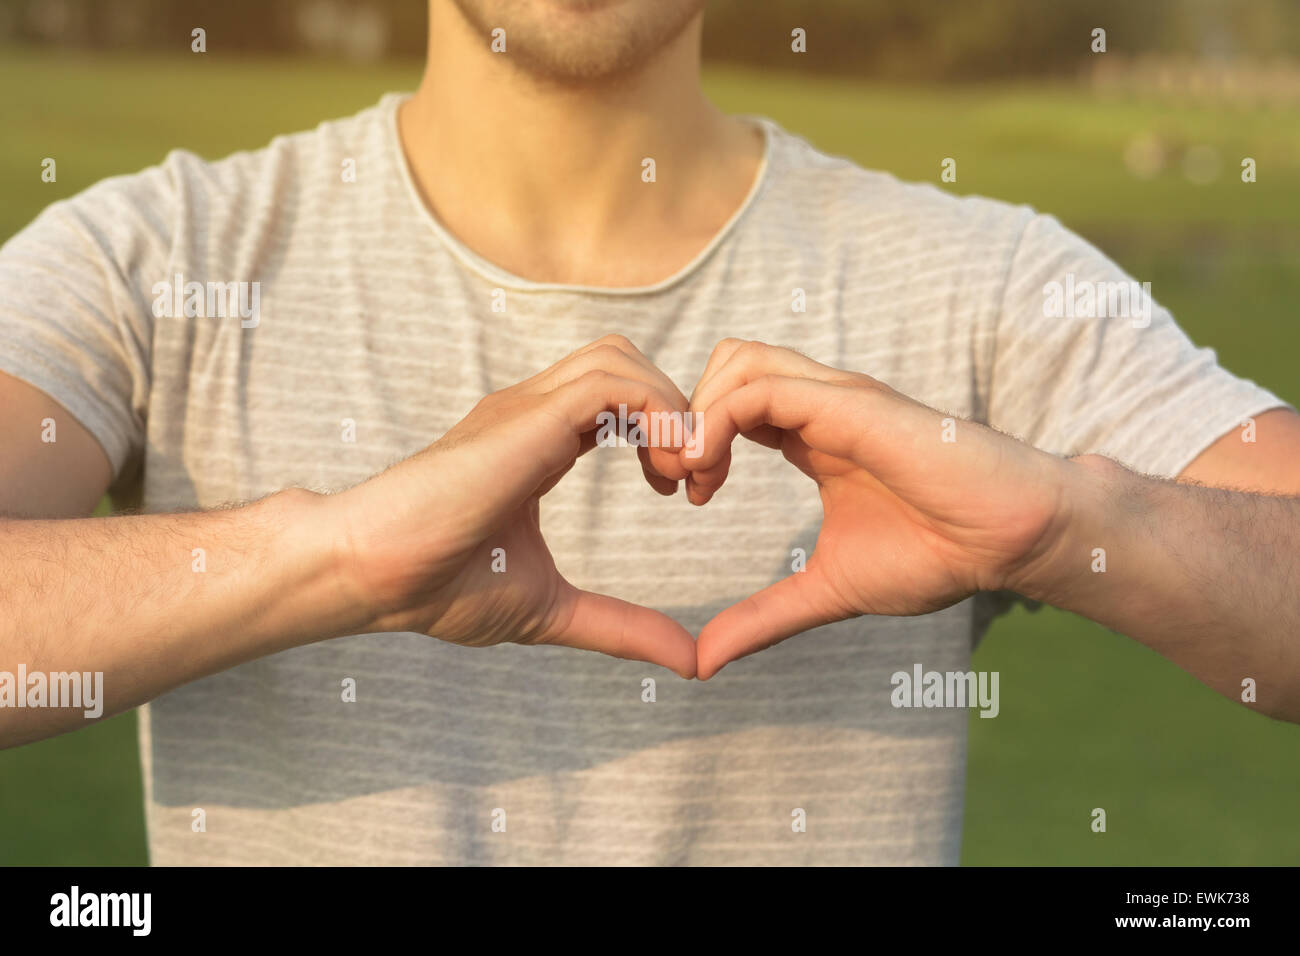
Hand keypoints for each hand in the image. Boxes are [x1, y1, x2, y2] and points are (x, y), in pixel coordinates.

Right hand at [334, 335, 696, 676]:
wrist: (371, 575)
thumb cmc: (438, 588)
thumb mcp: (554, 609)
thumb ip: (621, 626)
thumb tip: (688, 661)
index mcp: (538, 442)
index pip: (620, 399)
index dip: (667, 433)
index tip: (684, 491)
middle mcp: (533, 413)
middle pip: (627, 363)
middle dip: (680, 410)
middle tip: (697, 480)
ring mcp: (525, 408)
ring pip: (621, 358)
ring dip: (672, 408)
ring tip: (682, 475)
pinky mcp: (525, 417)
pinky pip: (610, 381)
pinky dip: (657, 411)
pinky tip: (666, 468)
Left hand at [683, 340, 1070, 678]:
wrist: (1013, 540)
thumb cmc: (939, 553)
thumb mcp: (828, 590)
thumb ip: (765, 617)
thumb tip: (704, 660)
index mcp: (811, 435)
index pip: (730, 402)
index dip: (693, 440)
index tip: (686, 497)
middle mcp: (820, 405)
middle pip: (725, 363)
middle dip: (683, 415)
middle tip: (678, 482)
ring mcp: (837, 399)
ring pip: (737, 361)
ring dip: (695, 414)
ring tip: (693, 478)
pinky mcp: (852, 406)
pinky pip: (762, 388)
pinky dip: (716, 421)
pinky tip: (711, 472)